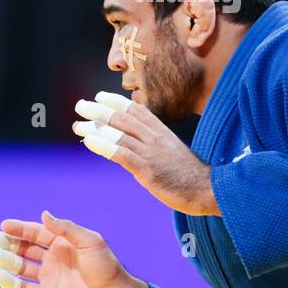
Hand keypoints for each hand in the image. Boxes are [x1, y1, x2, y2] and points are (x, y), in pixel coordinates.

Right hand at [0, 211, 147, 287]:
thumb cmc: (105, 266)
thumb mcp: (89, 241)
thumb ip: (66, 228)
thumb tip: (44, 214)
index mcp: (61, 243)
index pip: (35, 233)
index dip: (19, 229)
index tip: (3, 226)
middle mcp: (52, 258)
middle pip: (25, 248)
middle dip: (8, 243)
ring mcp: (49, 277)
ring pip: (21, 267)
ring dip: (7, 261)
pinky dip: (10, 283)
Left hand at [73, 91, 219, 215]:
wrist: (210, 191)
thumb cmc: (190, 177)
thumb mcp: (173, 154)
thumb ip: (155, 147)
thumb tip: (136, 146)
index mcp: (163, 133)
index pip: (137, 111)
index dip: (117, 102)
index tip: (100, 96)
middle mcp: (156, 138)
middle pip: (124, 118)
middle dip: (99, 110)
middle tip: (80, 106)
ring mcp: (152, 153)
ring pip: (119, 133)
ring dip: (95, 127)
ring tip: (77, 124)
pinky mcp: (148, 169)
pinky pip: (121, 153)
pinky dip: (103, 145)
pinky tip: (88, 141)